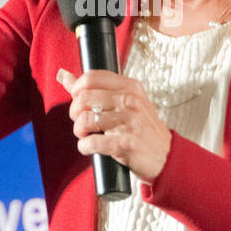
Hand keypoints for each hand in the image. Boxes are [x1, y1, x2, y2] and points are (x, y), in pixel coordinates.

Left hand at [56, 68, 171, 184]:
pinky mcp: (125, 143)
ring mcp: (129, 122)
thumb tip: (64, 75)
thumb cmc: (143, 129)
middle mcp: (130, 101)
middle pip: (84, 98)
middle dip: (74, 112)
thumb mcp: (125, 102)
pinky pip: (91, 142)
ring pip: (84, 120)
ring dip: (79, 132)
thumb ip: (94, 88)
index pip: (91, 77)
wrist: (166, 155)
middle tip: (81, 121)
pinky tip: (90, 147)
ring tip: (86, 135)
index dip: (77, 89)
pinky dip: (85, 147)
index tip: (78, 100)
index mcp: (130, 87)